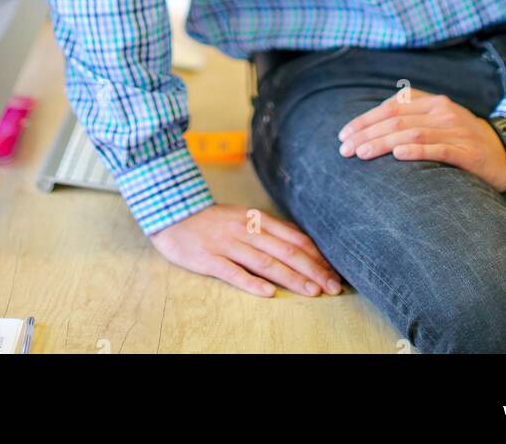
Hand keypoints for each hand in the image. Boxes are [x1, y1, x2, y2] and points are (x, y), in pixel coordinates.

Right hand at [148, 203, 345, 298]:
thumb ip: (268, 230)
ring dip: (291, 278)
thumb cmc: (212, 220)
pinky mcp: (209, 259)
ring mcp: (227, 244)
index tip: (333, 272)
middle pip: (285, 251)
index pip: (294, 238)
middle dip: (313, 270)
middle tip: (333, 287)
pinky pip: (233, 272)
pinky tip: (268, 294)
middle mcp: (246, 230)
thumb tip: (299, 245)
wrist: (172, 213)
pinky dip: (251, 283)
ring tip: (312, 292)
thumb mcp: (243, 218)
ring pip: (265, 262)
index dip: (316, 256)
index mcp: (256, 219)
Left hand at [337, 87, 505, 192]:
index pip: (390, 107)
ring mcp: (456, 131)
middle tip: (344, 149)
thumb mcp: (438, 120)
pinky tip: (397, 155)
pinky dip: (416, 151)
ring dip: (382, 143)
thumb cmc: (464, 138)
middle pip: (396, 119)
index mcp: (432, 102)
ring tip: (361, 154)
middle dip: (366, 134)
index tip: (343, 135)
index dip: (364, 120)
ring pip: (412, 133)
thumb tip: (371, 127)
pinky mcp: (468, 152)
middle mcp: (442, 111)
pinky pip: (438, 149)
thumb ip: (411, 118)